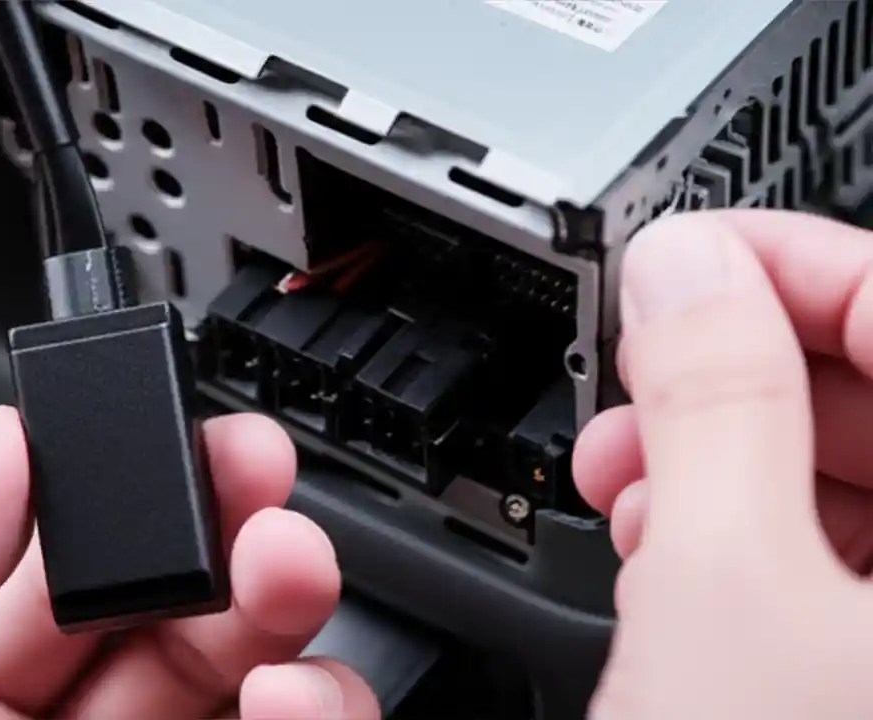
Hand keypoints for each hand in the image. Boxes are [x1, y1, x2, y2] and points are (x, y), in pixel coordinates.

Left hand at [0, 410, 377, 718]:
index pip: (70, 569)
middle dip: (242, 547)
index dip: (142, 497)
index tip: (196, 446)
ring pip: (256, 698)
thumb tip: (1, 445)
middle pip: (183, 624)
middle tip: (270, 504)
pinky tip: (291, 696)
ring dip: (295, 638)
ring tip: (291, 591)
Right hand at [573, 210, 872, 717]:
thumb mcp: (724, 584)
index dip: (791, 260)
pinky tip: (660, 555)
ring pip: (844, 479)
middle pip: (872, 393)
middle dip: (732, 373)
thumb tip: (683, 267)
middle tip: (637, 373)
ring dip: (714, 460)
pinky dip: (730, 539)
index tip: (683, 256)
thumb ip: (711, 398)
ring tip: (624, 480)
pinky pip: (823, 560)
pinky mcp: (863, 669)